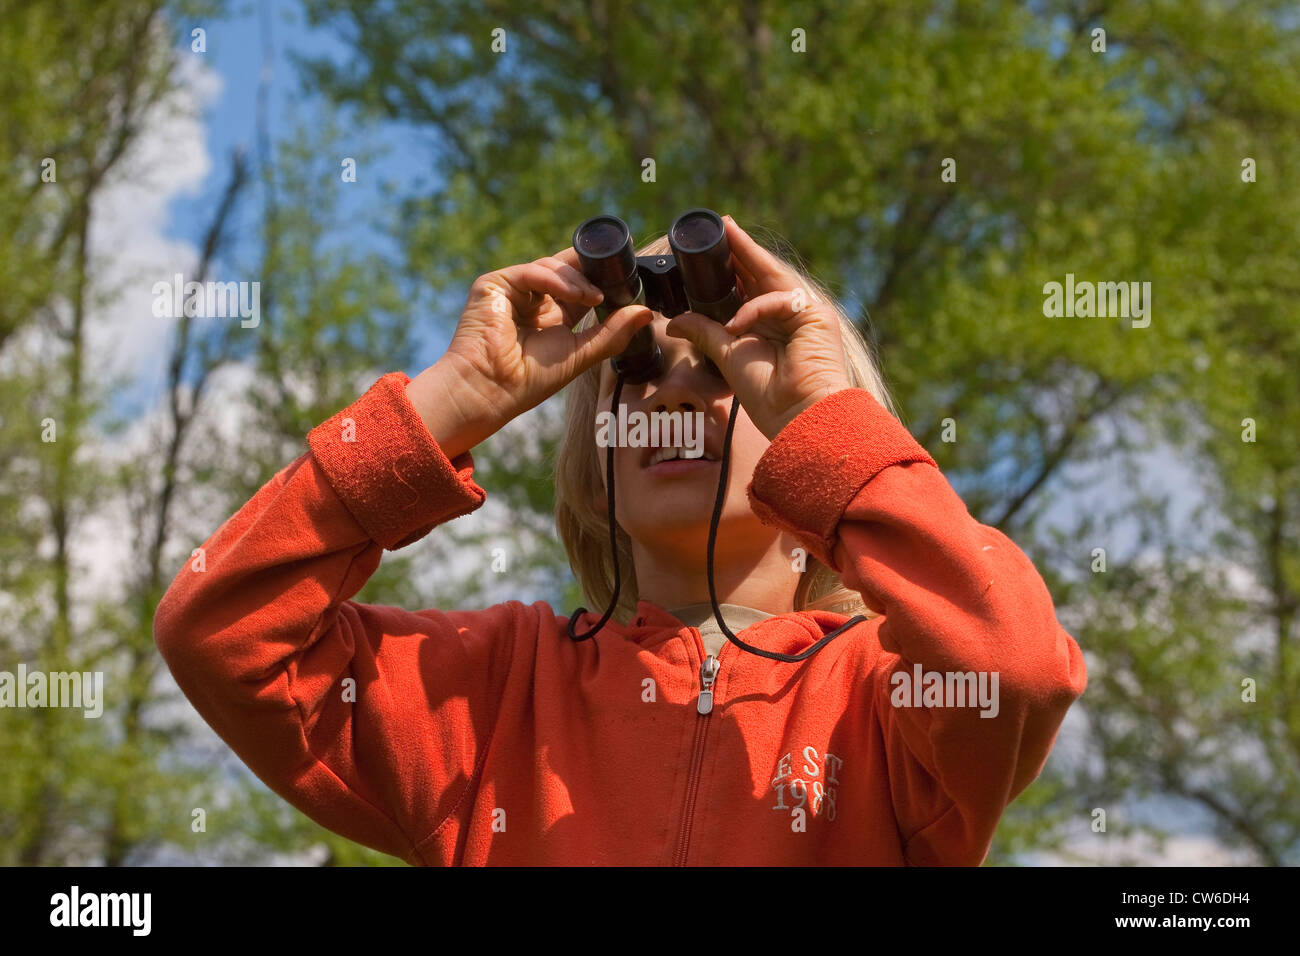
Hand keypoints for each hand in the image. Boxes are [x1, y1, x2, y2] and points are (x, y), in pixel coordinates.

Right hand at [407, 250, 654, 455]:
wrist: (493, 389)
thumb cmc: (531, 379)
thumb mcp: (581, 353)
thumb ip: (612, 332)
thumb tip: (646, 313)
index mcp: (552, 314)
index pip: (578, 285)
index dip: (600, 276)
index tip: (628, 270)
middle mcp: (532, 298)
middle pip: (565, 269)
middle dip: (591, 268)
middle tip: (618, 268)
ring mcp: (513, 289)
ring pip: (551, 267)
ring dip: (578, 280)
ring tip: (596, 298)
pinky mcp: (494, 284)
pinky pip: (531, 271)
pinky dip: (556, 280)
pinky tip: (576, 295)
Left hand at [664, 215, 852, 440]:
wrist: (798, 418)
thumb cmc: (769, 395)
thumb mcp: (728, 355)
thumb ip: (705, 332)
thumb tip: (675, 321)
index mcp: (770, 325)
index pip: (749, 287)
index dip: (732, 267)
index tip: (711, 250)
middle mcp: (789, 315)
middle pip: (762, 274)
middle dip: (740, 249)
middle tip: (721, 225)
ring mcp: (805, 313)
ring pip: (772, 275)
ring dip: (748, 253)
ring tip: (727, 232)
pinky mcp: (817, 316)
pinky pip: (777, 300)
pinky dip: (754, 310)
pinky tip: (737, 325)